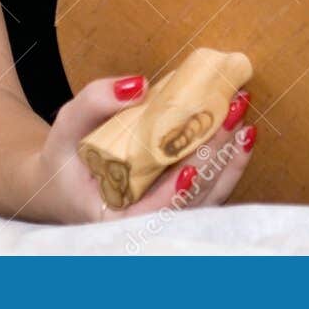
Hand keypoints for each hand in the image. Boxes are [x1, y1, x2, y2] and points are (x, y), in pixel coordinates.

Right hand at [36, 74, 256, 223]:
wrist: (66, 178)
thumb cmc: (65, 156)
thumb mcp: (68, 125)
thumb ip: (95, 103)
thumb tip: (139, 85)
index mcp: (111, 217)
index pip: (148, 214)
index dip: (172, 195)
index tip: (190, 170)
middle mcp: (144, 223)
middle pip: (189, 201)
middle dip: (213, 158)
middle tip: (230, 115)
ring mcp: (168, 213)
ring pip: (208, 197)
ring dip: (228, 157)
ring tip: (241, 117)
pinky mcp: (182, 200)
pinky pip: (212, 187)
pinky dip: (229, 161)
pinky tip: (242, 132)